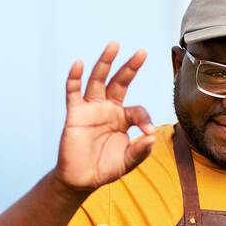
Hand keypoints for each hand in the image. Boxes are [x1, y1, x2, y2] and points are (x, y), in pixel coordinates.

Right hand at [55, 41, 154, 190]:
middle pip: (120, 82)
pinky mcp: (74, 114)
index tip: (147, 133)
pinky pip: (73, 92)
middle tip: (142, 52)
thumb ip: (140, 150)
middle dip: (130, 67)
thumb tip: (152, 136)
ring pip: (98, 80)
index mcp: (123, 118)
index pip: (138, 110)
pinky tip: (79, 64)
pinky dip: (74, 78)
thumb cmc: (105, 168)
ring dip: (105, 62)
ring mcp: (91, 109)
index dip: (144, 119)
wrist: (82, 179)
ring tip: (113, 46)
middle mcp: (108, 108)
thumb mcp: (128, 161)